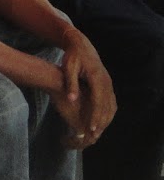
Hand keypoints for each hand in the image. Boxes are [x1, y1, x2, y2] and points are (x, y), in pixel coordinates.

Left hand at [50, 30, 115, 147]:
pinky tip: (103, 120)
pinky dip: (108, 111)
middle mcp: (106, 81)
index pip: (98, 102)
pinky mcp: (107, 82)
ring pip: (110, 104)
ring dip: (106, 118)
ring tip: (98, 131)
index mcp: (96, 78)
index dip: (95, 116)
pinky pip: (111, 100)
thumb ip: (70, 84)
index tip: (91, 129)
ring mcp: (108, 82)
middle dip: (101, 121)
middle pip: (106, 105)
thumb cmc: (72, 56)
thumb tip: (72, 99)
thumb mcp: (68, 68)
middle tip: (94, 135)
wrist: (81, 44)